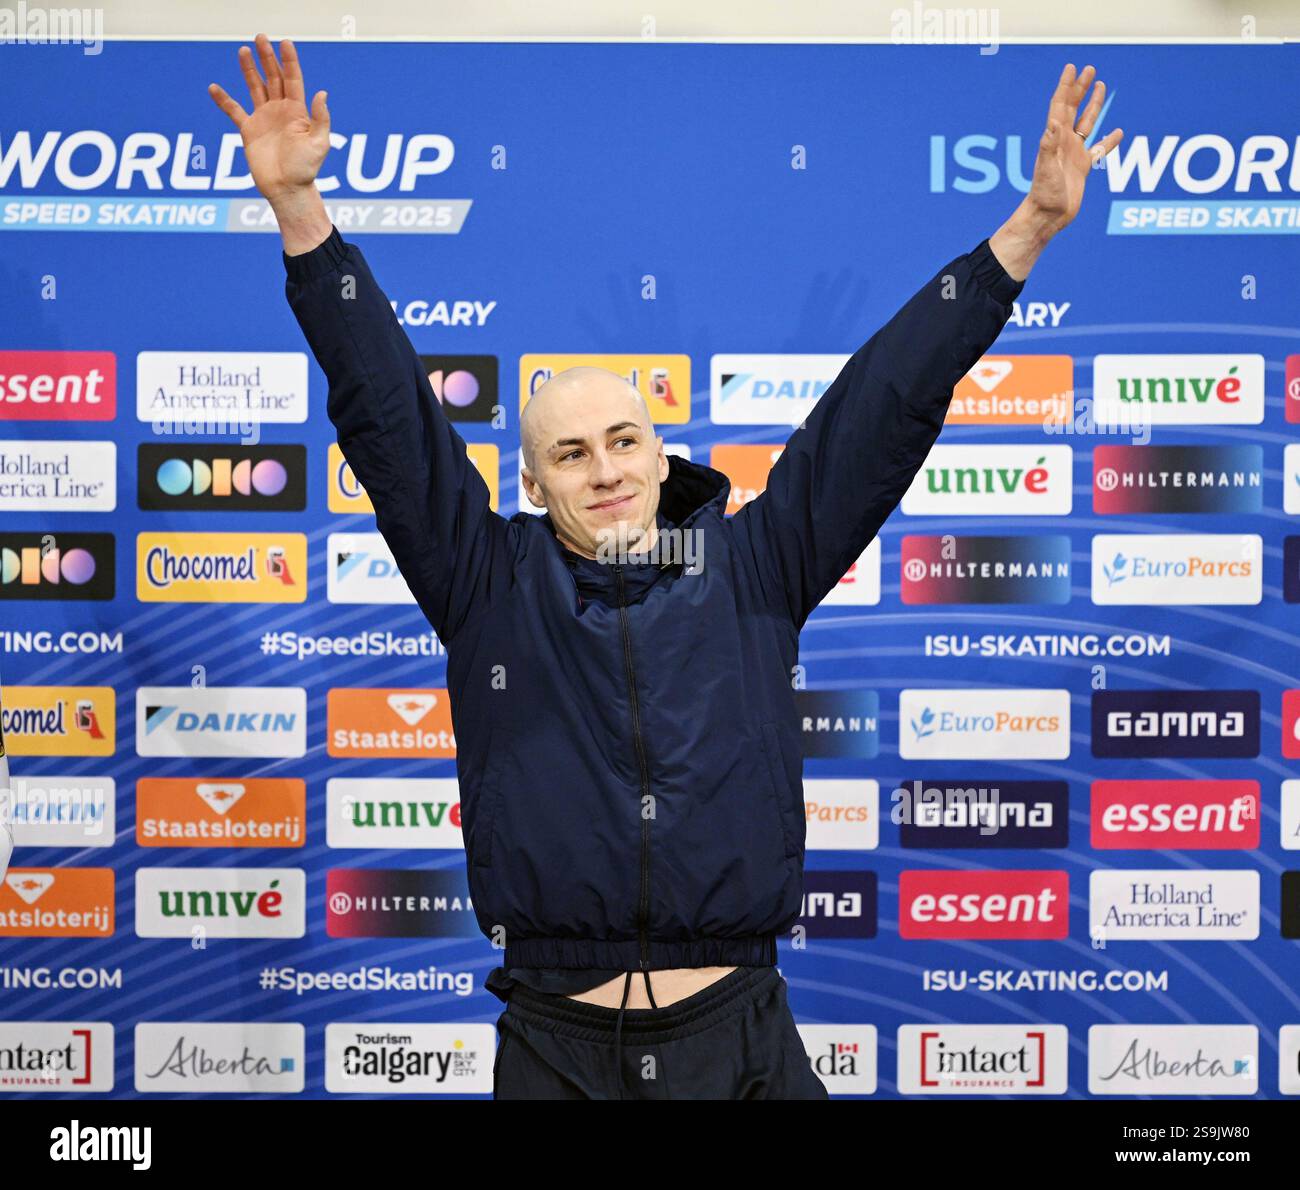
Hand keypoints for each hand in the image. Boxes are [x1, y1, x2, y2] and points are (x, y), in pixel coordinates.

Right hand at [208, 34, 330, 203]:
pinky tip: (214, 88)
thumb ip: (321, 119)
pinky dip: (224, 100)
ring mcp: (264, 119)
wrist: (287, 190)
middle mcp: (280, 111)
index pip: (293, 80)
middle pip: (273, 78)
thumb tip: (322, 93)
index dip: (289, 61)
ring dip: (249, 70)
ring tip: (243, 51)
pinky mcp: (249, 130)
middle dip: (267, 58)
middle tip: (261, 38)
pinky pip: (234, 111)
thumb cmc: (306, 170)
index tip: (285, 42)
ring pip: (255, 87)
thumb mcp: (319, 144)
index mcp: (297, 112)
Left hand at [1027, 63, 1123, 233]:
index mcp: (1055, 140)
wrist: (1047, 217)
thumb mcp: (1046, 169)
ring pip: (1087, 123)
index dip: (1066, 86)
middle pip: (1073, 108)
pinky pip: (1099, 149)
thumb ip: (1048, 146)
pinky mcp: (1082, 168)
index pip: (1060, 106)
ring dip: (1094, 105)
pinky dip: (1109, 140)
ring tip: (1101, 86)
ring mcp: (1073, 154)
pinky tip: (1118, 132)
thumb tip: (1053, 122)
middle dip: (1080, 88)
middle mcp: (1064, 143)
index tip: (1072, 67)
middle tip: (1090, 69)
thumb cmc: (1044, 195)